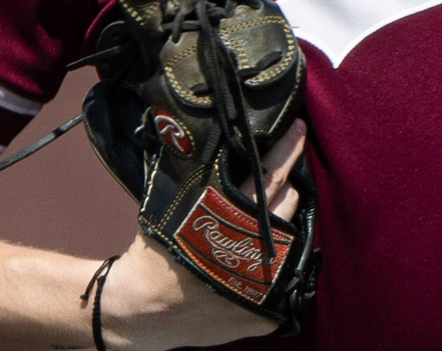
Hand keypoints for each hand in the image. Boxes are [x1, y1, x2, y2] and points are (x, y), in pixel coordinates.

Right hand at [100, 121, 308, 348]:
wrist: (142, 309)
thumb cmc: (155, 253)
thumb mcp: (175, 206)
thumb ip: (201, 179)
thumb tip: (222, 143)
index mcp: (229, 219)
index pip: (270, 176)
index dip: (286, 150)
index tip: (299, 129)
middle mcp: (253, 250)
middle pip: (288, 203)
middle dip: (286, 184)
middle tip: (281, 173)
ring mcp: (263, 284)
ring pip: (293, 238)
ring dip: (284, 221)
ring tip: (270, 213)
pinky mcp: (265, 312)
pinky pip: (286, 280)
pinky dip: (278, 264)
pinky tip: (264, 255)